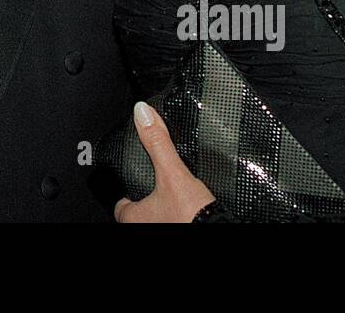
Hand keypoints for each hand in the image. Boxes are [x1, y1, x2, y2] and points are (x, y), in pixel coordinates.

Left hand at [113, 102, 214, 222]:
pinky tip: (197, 201)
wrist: (223, 231)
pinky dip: (186, 210)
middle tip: (163, 181)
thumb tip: (143, 114)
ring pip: (161, 213)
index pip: (121, 203)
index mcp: (133, 218)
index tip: (136, 177)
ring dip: (170, 203)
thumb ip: (158, 143)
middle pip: (142, 207)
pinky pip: (179, 217)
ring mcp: (165, 228)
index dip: (127, 189)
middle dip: (152, 195)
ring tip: (182, 190)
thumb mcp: (172, 173)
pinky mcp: (188, 227)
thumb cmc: (192, 217)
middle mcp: (146, 227)